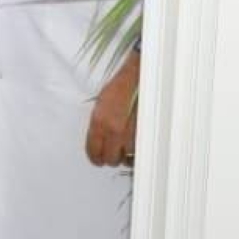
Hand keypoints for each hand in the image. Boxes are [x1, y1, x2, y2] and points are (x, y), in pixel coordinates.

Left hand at [86, 50, 140, 167]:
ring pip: (126, 158)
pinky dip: (137, 153)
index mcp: (99, 122)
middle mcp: (113, 130)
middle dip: (110, 159)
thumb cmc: (120, 88)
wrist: (137, 78)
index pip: (93, 149)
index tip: (97, 160)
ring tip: (125, 151)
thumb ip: (98, 124)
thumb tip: (99, 139)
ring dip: (125, 157)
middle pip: (110, 158)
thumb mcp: (100, 105)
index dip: (94, 158)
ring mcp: (131, 133)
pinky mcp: (145, 133)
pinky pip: (139, 151)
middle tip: (112, 156)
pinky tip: (135, 148)